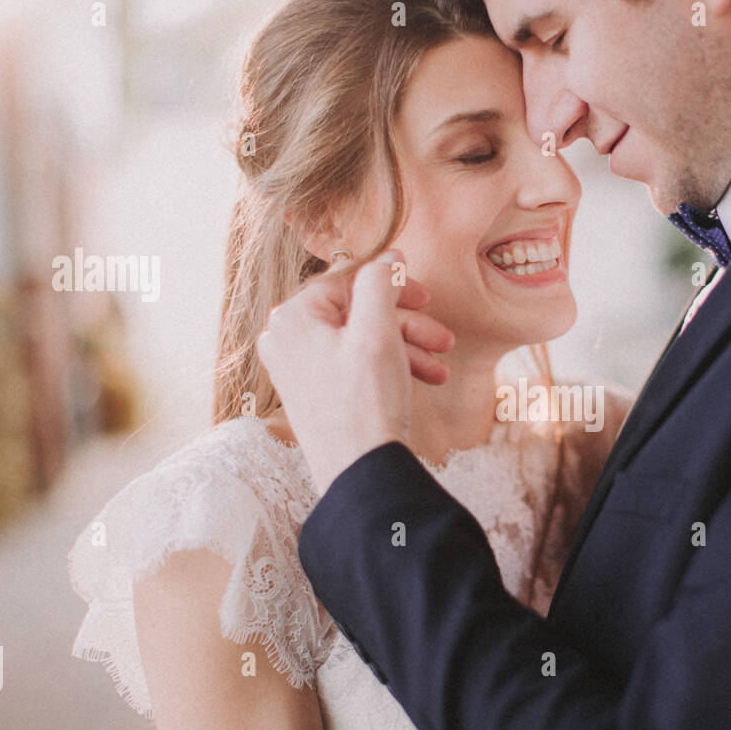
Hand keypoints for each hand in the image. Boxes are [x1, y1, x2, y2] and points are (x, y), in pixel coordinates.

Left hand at [256, 249, 453, 490]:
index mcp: (293, 316)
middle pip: (358, 313)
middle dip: (407, 325)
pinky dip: (389, 370)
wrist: (360, 473)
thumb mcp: (378, 331)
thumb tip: (388, 256)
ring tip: (440, 369)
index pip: (348, 281)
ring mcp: (298, 369)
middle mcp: (287, 340)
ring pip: (361, 342)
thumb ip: (381, 282)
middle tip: (443, 337)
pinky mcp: (314, 394)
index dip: (392, 285)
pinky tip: (423, 381)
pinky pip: (354, 367)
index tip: (426, 296)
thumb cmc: (365, 402)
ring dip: (406, 350)